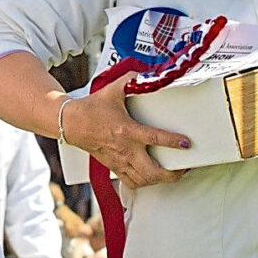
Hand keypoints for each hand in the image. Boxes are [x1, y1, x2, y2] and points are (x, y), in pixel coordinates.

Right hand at [62, 77, 188, 189]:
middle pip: (152, 171)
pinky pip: (131, 183)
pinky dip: (144, 184)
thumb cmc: (92, 108)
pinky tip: (151, 179)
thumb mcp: (113, 90)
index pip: (155, 138)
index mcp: (128, 130)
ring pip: (144, 180)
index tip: (186, 143)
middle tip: (183, 167)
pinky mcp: (114, 167)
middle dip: (172, 173)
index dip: (173, 141)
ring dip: (160, 180)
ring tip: (171, 174)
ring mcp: (120, 161)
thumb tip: (147, 73)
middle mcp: (126, 149)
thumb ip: (131, 80)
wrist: (71, 123)